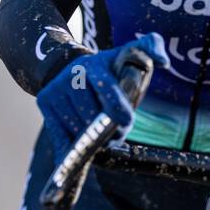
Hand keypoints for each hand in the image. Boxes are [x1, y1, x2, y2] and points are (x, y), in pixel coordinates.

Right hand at [36, 33, 167, 152]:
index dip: (118, 108)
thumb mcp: (130, 53)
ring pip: (75, 126)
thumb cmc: (111, 69)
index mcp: (95, 64)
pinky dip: (67, 152)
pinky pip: (57, 133)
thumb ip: (151, 49)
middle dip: (106, 130)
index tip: (126, 123)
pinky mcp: (44, 102)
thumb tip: (164, 61)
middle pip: (90, 113)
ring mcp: (55, 88)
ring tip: (103, 141)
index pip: (107, 89)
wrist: (71, 67)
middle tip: (117, 137)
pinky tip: (77, 161)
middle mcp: (72, 74)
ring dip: (92, 140)